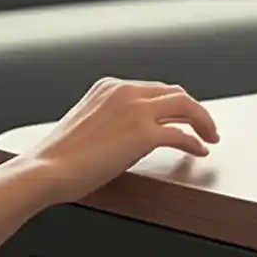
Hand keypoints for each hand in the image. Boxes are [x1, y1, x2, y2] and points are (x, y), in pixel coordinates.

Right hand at [17, 77, 219, 205]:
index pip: (154, 88)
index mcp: (110, 86)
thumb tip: (128, 135)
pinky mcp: (143, 133)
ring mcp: (136, 110)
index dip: (174, 103)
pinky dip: (196, 142)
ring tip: (211, 137)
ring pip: (185, 106)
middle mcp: (125, 91)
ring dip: (203, 121)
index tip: (184, 116)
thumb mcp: (86, 123)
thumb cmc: (59, 157)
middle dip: (193, 109)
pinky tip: (200, 151)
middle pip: (174, 93)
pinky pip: (181, 134)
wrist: (45, 170)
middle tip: (204, 127)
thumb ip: (109, 118)